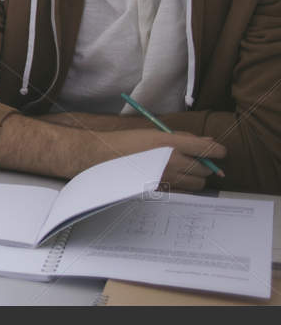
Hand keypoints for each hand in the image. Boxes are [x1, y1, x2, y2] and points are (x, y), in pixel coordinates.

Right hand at [91, 129, 226, 191]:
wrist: (104, 157)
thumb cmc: (128, 141)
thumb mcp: (157, 132)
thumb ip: (185, 138)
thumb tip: (208, 143)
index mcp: (172, 144)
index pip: (209, 150)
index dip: (219, 151)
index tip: (219, 151)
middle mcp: (173, 162)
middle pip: (207, 170)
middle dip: (207, 165)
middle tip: (197, 159)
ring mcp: (168, 179)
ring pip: (199, 184)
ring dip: (197, 177)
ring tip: (185, 169)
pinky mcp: (162, 190)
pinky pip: (185, 191)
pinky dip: (185, 185)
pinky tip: (174, 177)